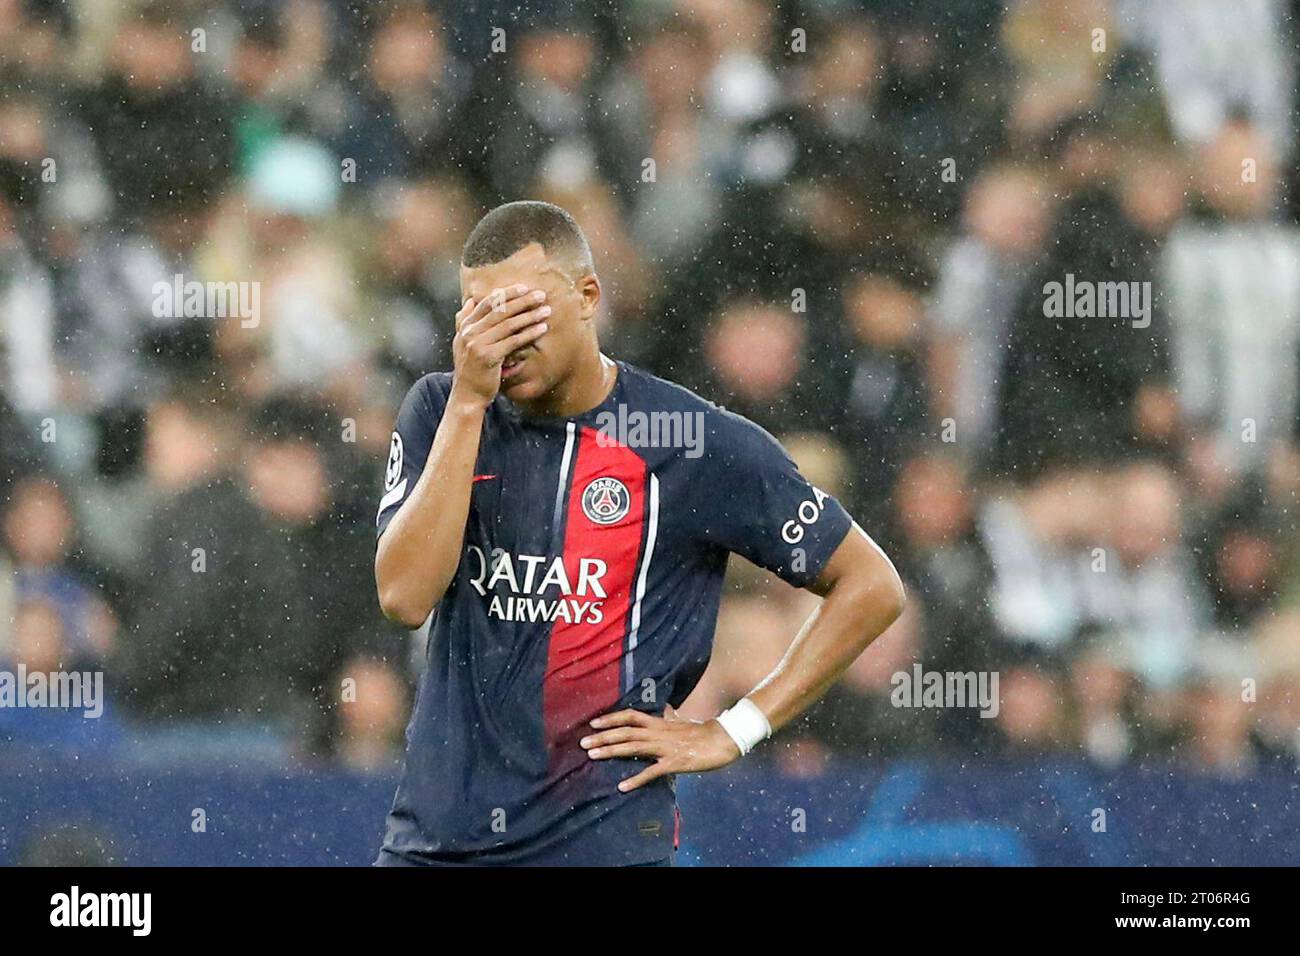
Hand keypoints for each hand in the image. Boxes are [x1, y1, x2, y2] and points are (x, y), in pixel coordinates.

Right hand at [449, 285, 549, 407]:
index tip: (523, 287)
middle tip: (540, 295)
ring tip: (546, 310)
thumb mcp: (462, 343)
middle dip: (522, 301)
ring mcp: (478, 344)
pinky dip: (529, 333)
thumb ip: (464, 322)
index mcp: (465, 326)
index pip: (487, 303)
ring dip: (530, 315)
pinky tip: (542, 328)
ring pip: (509, 324)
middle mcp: (470, 333)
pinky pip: (513, 341)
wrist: (467, 395)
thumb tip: (470, 301)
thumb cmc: (471, 369)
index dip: (506, 294)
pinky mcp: (489, 357)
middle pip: (500, 310)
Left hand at [581, 705, 741, 791]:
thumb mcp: (681, 724)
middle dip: (603, 737)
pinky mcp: (674, 763)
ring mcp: (665, 748)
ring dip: (611, 751)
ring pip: (633, 747)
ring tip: (593, 755)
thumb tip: (664, 713)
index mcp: (660, 723)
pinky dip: (636, 779)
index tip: (593, 723)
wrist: (724, 739)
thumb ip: (669, 720)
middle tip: (583, 743)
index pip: (630, 716)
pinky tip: (623, 786)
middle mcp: (658, 733)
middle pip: (626, 732)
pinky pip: (652, 771)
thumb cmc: (703, 733)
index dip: (611, 719)